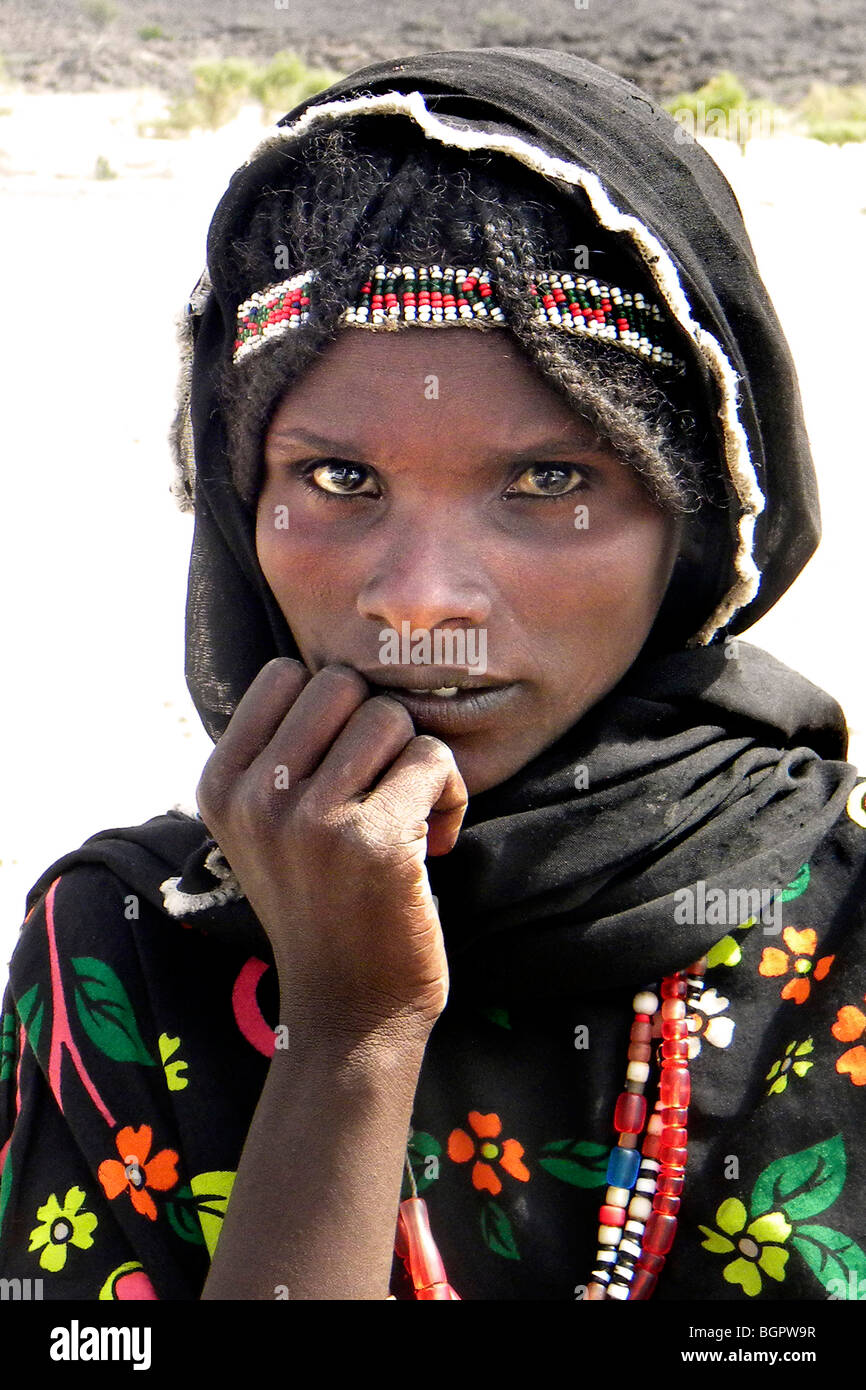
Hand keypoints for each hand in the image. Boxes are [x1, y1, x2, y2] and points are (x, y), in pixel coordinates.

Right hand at [195, 658, 467, 1040]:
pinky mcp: (373, 841)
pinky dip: (453, 793)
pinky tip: (438, 842)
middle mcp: (256, 798)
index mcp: (221, 786)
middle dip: (378, 728)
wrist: (349, 1014)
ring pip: (392, 716)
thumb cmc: (323, 910)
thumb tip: (340, 671)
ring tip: (414, 817)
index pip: (287, 674)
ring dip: (418, 761)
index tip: (345, 767)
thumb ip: (283, 754)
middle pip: (342, 685)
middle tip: (385, 788)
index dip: (334, 709)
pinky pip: (434, 758)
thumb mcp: (268, 830)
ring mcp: (310, 820)